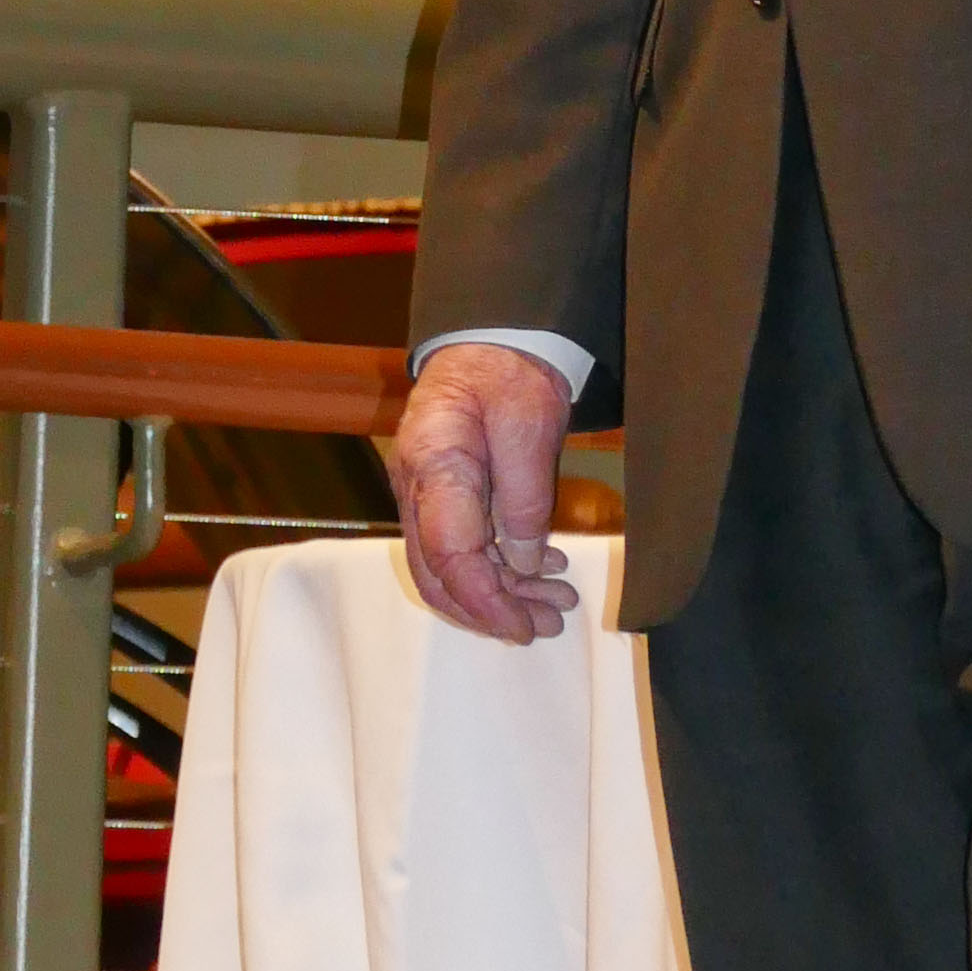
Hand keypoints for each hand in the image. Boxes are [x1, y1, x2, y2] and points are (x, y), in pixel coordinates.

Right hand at [391, 343, 582, 643]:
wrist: (487, 344)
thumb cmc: (507, 374)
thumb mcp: (530, 426)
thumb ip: (526, 497)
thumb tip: (525, 561)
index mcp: (435, 464)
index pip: (448, 554)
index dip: (485, 600)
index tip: (524, 626)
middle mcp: (415, 487)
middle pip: (437, 574)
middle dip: (490, 611)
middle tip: (547, 624)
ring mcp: (422, 496)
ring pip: (447, 569)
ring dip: (500, 595)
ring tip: (556, 605)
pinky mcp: (439, 500)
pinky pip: (457, 551)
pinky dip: (497, 572)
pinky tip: (540, 572)